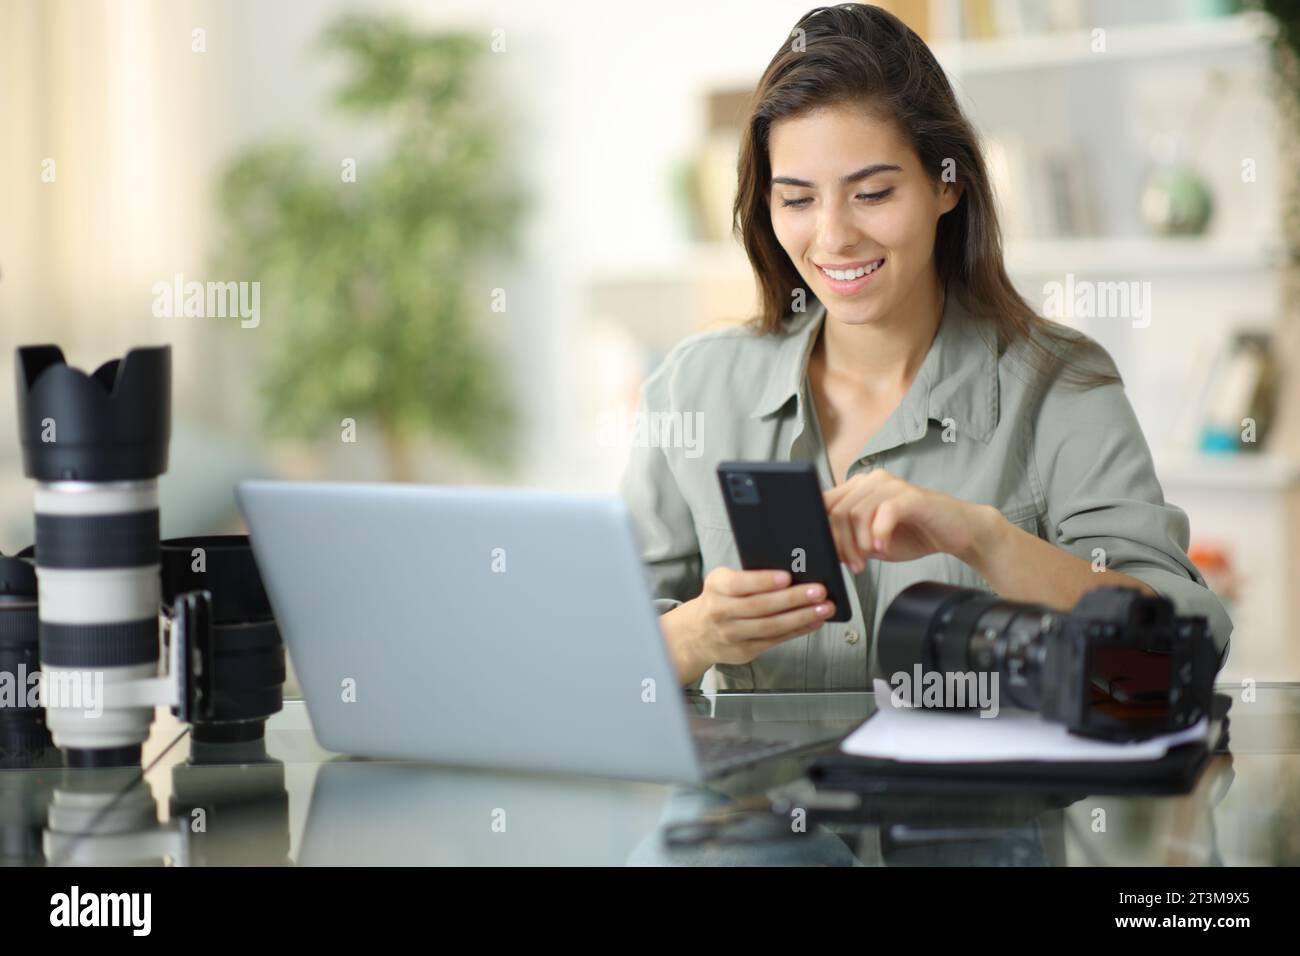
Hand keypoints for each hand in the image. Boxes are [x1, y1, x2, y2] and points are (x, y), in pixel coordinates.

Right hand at [661, 567, 836, 683]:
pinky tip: (814, 622)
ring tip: (824, 608)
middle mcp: (720, 612)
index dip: (764, 581)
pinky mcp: (744, 651)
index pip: (739, 584)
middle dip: (793, 599)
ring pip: (771, 626)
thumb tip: (793, 571)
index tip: (787, 576)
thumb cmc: (719, 600)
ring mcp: (732, 634)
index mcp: (716, 587)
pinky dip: (798, 630)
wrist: (697, 634)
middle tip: (818, 591)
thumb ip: (749, 578)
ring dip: (802, 617)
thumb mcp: (723, 581)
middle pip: (760, 606)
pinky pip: (775, 640)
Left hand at [822, 469, 995, 571]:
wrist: (957, 532)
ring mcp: (892, 485)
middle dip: (841, 543)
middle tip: (854, 565)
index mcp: (858, 488)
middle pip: (838, 510)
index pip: (825, 504)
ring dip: (858, 544)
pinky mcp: (911, 496)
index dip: (822, 531)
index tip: (828, 556)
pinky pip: (885, 512)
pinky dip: (879, 535)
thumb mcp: (873, 542)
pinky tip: (883, 550)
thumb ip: (849, 541)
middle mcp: (872, 481)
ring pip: (857, 513)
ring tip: (866, 563)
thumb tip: (823, 549)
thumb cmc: (914, 534)